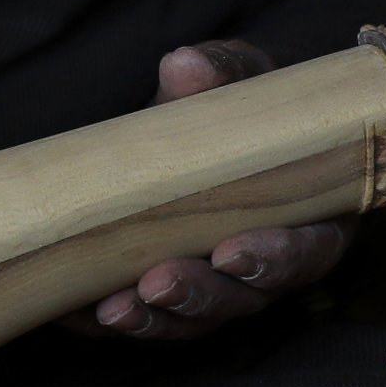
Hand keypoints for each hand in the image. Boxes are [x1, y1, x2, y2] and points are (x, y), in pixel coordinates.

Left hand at [82, 40, 346, 340]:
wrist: (192, 125)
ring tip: (114, 308)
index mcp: (307, 215)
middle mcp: (266, 263)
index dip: (276, 260)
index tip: (233, 250)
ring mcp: (217, 286)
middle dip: (200, 295)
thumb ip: (221, 74)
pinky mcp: (166, 295)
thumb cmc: (232, 104)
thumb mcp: (237, 80)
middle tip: (158, 283)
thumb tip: (187, 66)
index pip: (307, 253)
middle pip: (244, 299)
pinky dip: (113, 319)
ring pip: (194, 320)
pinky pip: (143, 318)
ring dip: (155, 319)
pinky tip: (78, 311)